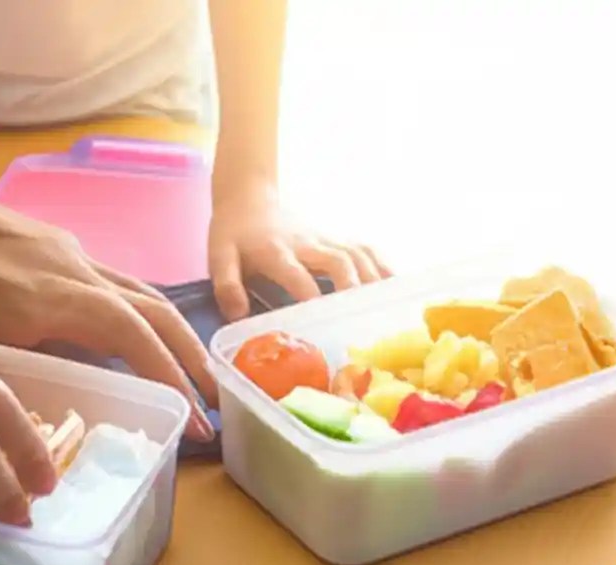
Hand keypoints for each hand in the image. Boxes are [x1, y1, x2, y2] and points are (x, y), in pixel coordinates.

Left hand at [0, 199, 218, 440]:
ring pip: (147, 296)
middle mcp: (83, 272)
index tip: (195, 418)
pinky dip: (146, 320)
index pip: (134, 335)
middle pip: (158, 312)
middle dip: (192, 360)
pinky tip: (142, 345)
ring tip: (194, 379)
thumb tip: (56, 411)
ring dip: (176, 339)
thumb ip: (19, 371)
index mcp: (59, 296)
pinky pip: (124, 287)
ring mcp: (79, 257)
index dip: (169, 376)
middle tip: (216, 403)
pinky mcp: (69, 252)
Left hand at [209, 181, 391, 320]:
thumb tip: (238, 315)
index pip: (295, 274)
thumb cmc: (233, 233)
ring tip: (389, 306)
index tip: (321, 317)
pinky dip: (382, 266)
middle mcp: (306, 244)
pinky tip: (397, 286)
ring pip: (356, 255)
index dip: (309, 294)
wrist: (249, 196)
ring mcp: (324, 239)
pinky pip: (364, 250)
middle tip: (363, 315)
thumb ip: (226, 284)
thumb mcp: (219, 256)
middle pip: (337, 261)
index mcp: (276, 251)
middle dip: (352, 285)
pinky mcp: (335, 239)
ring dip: (374, 278)